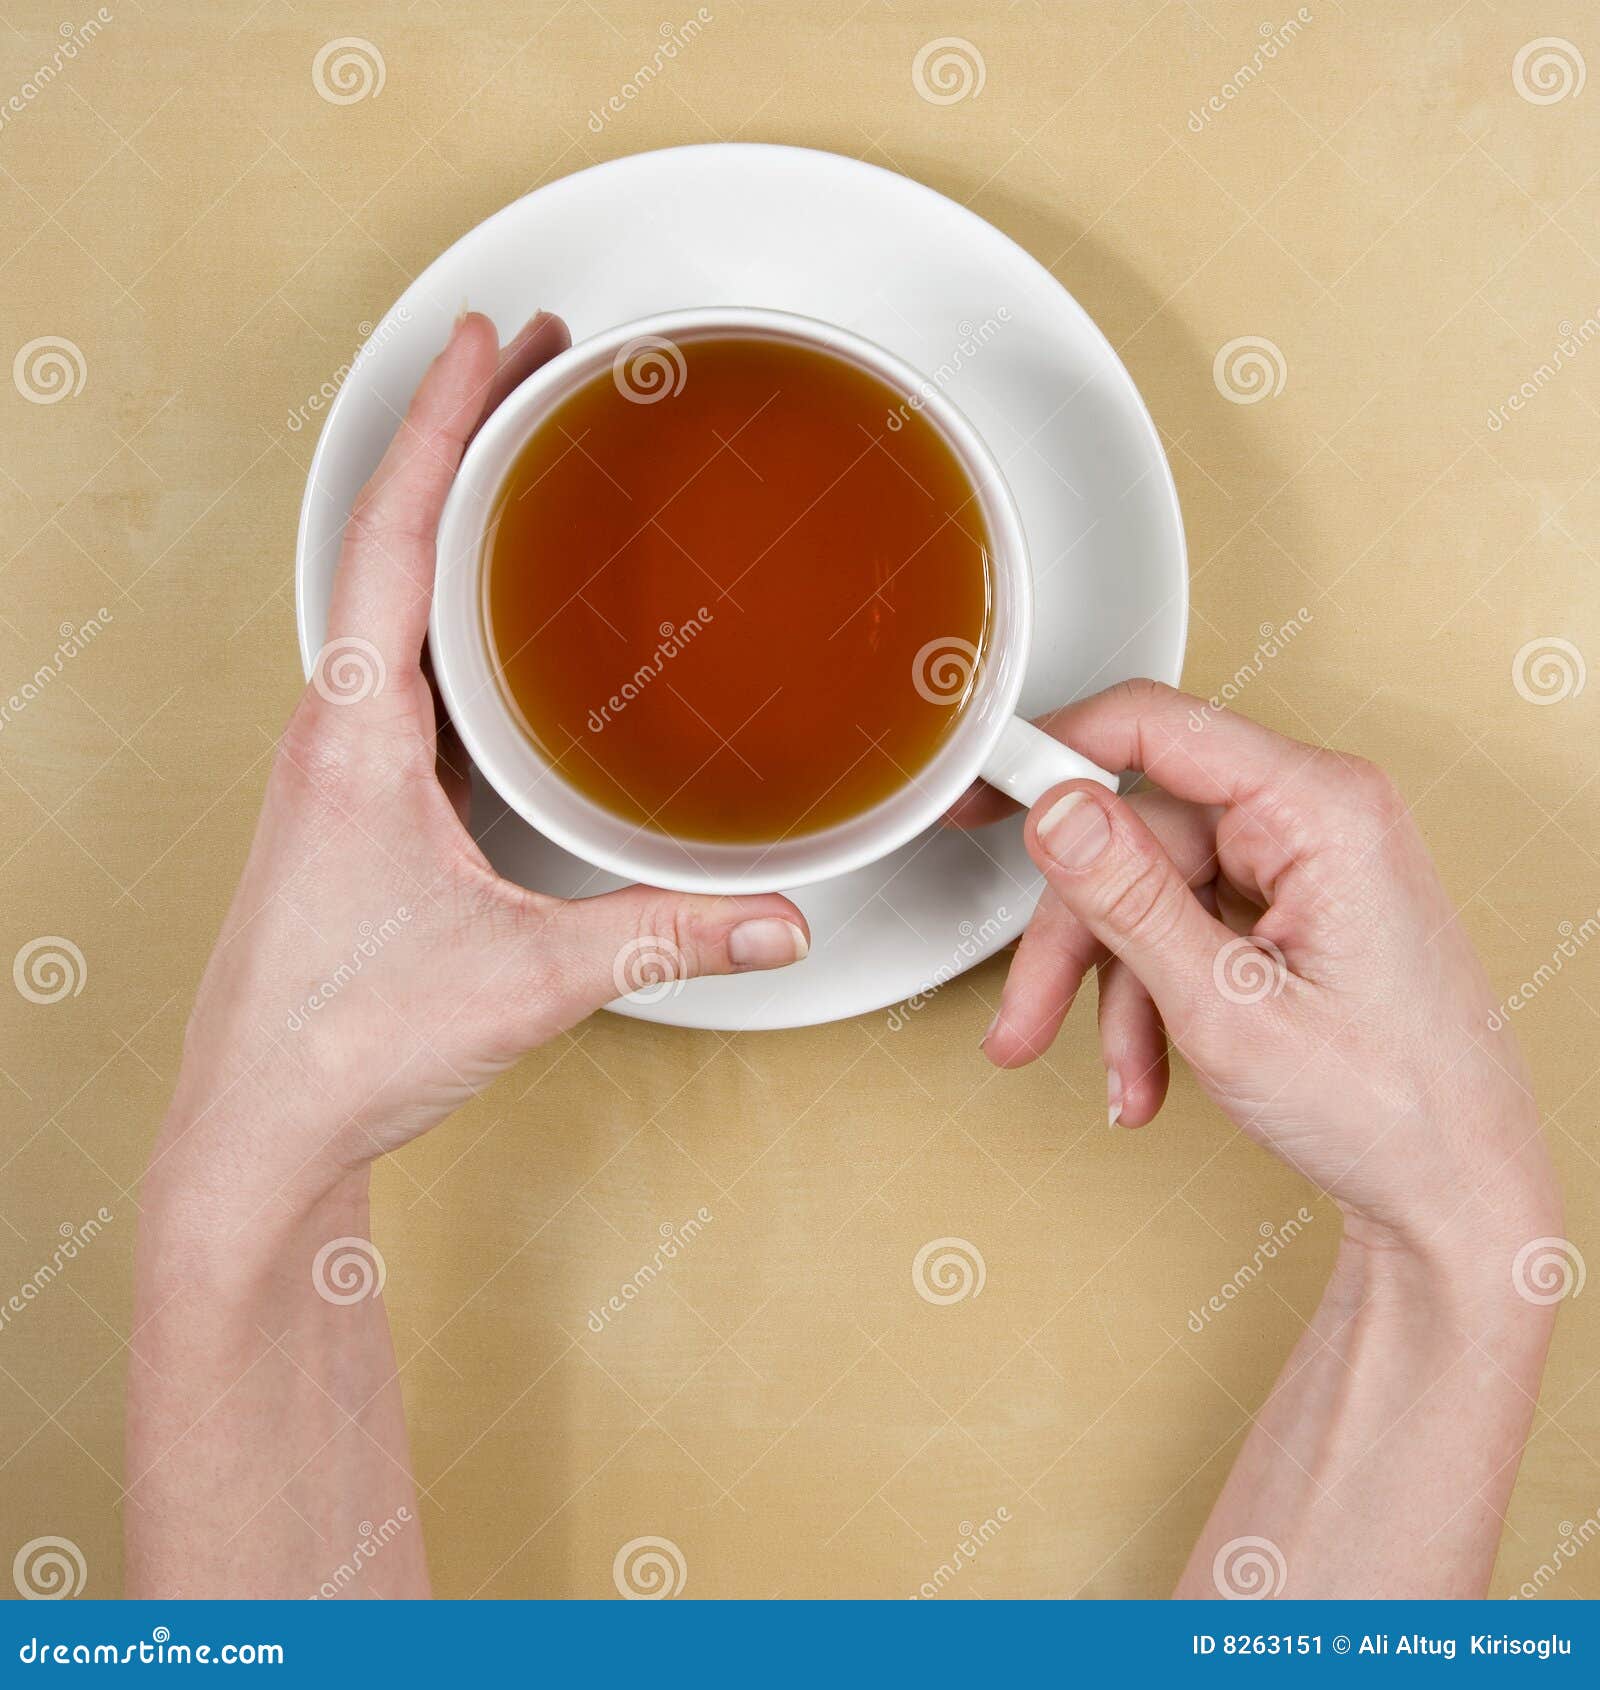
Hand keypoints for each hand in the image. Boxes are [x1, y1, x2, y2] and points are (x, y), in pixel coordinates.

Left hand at [157, 313, 808, 1206]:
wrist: (259, 1125)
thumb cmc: (343, 1044)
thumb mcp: (531, 979)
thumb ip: (667, 939)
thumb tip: (775, 918)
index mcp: (352, 739)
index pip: (396, 538)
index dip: (443, 428)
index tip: (487, 343)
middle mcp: (331, 734)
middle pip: (394, 542)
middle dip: (462, 440)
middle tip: (531, 367)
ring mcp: (337, 767)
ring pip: (394, 603)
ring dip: (452, 521)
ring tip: (522, 464)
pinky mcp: (354, 804)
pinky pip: (406, 674)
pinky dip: (452, 612)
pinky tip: (500, 623)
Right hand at [954, 680, 1557, 1258]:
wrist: (1456, 1197)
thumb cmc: (1392, 1111)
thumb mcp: (1227, 1006)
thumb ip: (1130, 898)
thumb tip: (1057, 811)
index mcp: (1320, 809)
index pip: (1153, 728)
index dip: (1051, 752)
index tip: (981, 790)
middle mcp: (1315, 820)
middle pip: (1137, 838)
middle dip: (1077, 939)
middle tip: (1025, 1011)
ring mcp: (1305, 866)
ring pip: (1150, 893)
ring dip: (1115, 990)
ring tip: (1119, 1073)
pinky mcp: (1294, 910)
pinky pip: (1186, 928)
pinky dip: (1154, 1001)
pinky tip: (1150, 1070)